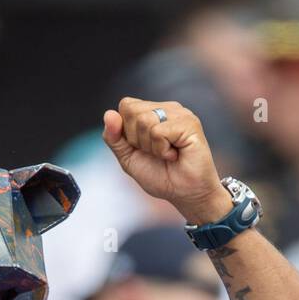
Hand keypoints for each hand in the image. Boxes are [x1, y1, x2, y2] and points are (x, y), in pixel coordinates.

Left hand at [103, 98, 231, 222]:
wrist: (184, 194)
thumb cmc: (160, 175)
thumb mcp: (128, 158)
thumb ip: (114, 137)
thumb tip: (108, 114)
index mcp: (152, 112)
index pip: (126, 106)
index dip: (126, 131)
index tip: (142, 148)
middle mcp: (167, 108)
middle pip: (132, 110)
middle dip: (136, 139)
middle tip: (156, 152)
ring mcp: (180, 114)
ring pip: (144, 120)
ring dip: (150, 146)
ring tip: (166, 154)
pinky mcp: (190, 123)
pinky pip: (159, 132)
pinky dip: (161, 150)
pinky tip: (175, 155)